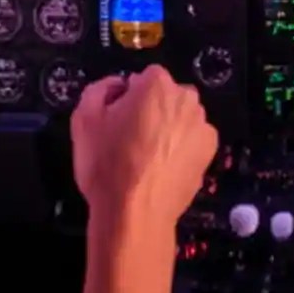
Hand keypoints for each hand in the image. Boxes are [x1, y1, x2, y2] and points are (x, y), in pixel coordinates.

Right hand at [71, 66, 217, 228]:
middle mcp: (186, 98)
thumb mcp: (84, 119)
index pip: (142, 79)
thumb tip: (118, 85)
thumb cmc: (106, 164)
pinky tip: (164, 168)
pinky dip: (182, 147)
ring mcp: (202, 125)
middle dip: (151, 109)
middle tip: (130, 138)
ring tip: (147, 157)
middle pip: (165, 96)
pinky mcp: (210, 151)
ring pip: (181, 117)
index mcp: (157, 84)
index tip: (117, 120)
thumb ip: (100, 89)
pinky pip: (192, 140)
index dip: (127, 97)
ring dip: (168, 127)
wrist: (135, 213)